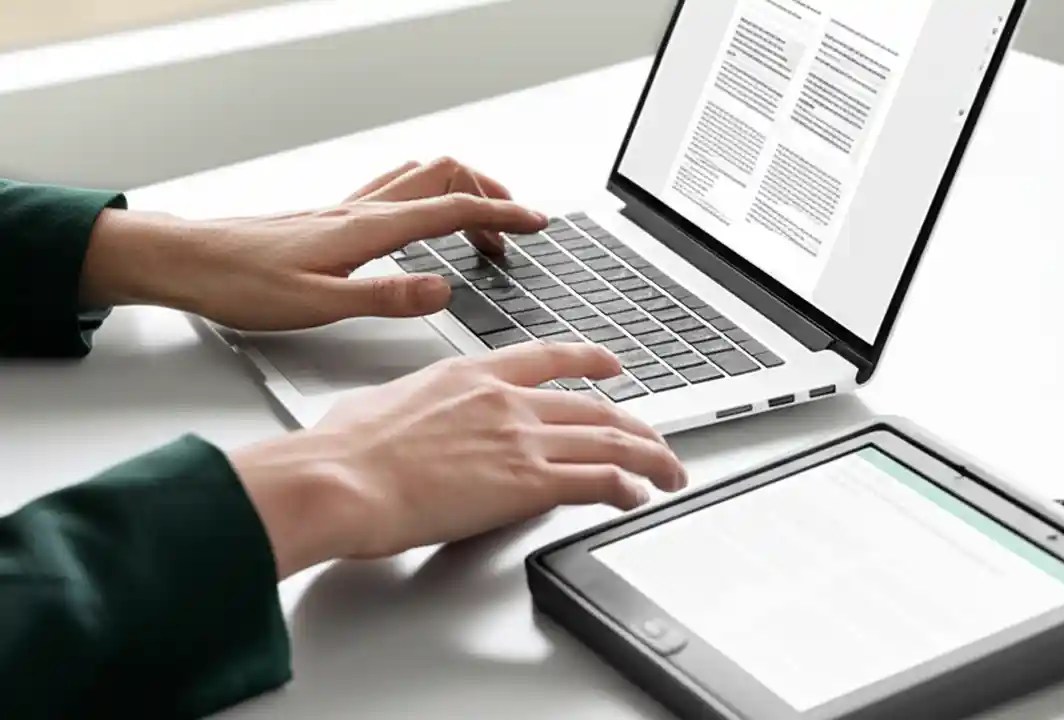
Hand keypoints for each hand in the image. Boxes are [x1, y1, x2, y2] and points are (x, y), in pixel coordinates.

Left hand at [80, 157, 537, 329]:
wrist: (186, 261)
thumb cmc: (240, 284)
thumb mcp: (318, 305)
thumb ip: (386, 296)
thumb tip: (444, 289)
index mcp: (368, 230)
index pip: (453, 209)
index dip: (501, 216)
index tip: (536, 225)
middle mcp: (362, 210)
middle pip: (445, 177)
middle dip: (491, 195)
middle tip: (514, 229)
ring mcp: (346, 209)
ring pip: (420, 176)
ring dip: (461, 191)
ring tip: (481, 222)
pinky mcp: (331, 217)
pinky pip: (394, 189)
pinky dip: (427, 196)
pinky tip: (421, 223)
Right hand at [229, 343, 686, 577]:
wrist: (340, 478)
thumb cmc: (344, 449)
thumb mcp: (381, 402)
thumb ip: (412, 405)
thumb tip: (402, 413)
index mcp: (472, 376)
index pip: (548, 359)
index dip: (590, 360)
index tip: (613, 365)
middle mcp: (506, 401)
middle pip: (593, 407)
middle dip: (635, 426)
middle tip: (656, 439)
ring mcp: (521, 438)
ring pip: (609, 441)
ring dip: (649, 459)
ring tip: (669, 472)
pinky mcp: (527, 483)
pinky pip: (598, 481)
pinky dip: (627, 487)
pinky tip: (638, 495)